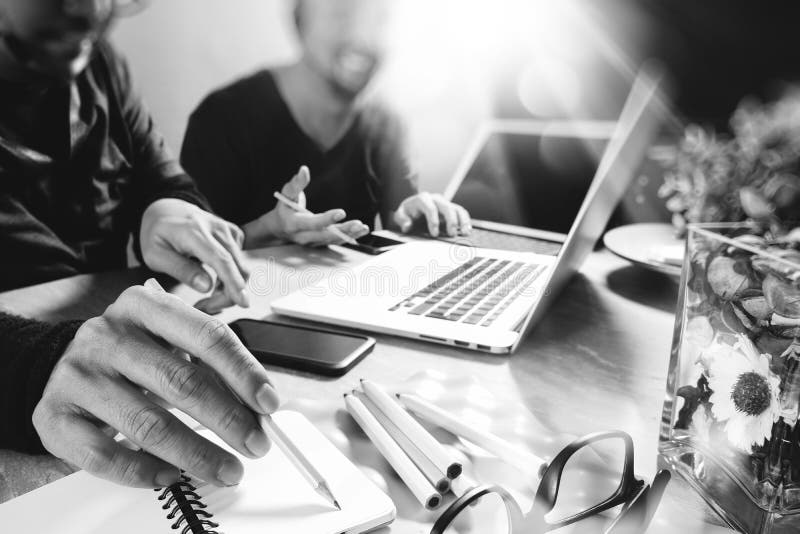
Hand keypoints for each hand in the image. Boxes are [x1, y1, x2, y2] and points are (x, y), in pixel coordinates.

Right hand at [32, 281, 280, 487]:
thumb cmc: (128, 354)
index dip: (244, 372)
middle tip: (255, 444)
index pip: (206, 336)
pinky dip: (143, 471)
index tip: (268, 403)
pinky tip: (170, 476)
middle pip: (181, 381)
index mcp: (143, 306)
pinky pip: (104, 454)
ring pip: (148, 424)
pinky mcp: (53, 416)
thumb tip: (258, 405)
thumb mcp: (167, 342)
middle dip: (229, 419)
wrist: (57, 365)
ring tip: (226, 468)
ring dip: (197, 453)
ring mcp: (77, 375)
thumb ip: (209, 365)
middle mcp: (107, 335)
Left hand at [140, 198, 249, 307]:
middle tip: (205, 308)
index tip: (242, 302)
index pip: (221, 260)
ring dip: (230, 289)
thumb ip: (180, 269)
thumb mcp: (155, 254)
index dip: (233, 283)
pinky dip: (232, 278)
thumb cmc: (158, 233)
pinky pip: (240, 262)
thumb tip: (206, 286)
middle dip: (229, 295)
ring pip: (242, 267)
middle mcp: (217, 229)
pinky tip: (216, 282)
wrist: (167, 209)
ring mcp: (228, 230)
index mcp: (194, 232)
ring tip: (208, 299)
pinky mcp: (234, 235)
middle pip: (237, 267)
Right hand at [242, 166, 368, 247]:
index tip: (341, 212)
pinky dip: (349, 237)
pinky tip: (361, 231)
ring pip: (332, 240)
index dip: (326, 219)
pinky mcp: (320, 244)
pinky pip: (335, 242)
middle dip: (342, 230)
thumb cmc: (285, 208)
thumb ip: (296, 184)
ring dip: (349, 234)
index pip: (311, 223)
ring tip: (362, 227)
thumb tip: (304, 169)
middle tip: (357, 223)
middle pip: (325, 235)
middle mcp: (303, 236)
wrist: (279, 228)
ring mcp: (312, 242)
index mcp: (293, 224)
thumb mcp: (287, 195)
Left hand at [393, 193, 471, 236]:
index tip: (434, 234)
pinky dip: (466, 221)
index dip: (433, 221)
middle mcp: (436, 199)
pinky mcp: (451, 209)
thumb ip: (402, 220)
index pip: (430, 208)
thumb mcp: (400, 215)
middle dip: (451, 220)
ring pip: (457, 208)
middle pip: (447, 206)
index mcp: (422, 199)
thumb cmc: (407, 212)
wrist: (412, 207)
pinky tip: (468, 230)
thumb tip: (407, 226)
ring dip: (463, 220)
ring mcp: (445, 203)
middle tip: (452, 234)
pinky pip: (461, 212)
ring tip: (466, 232)